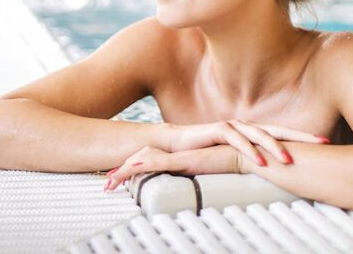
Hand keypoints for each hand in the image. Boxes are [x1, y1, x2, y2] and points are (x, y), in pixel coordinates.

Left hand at [103, 144, 242, 191]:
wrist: (244, 156)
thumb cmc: (232, 166)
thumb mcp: (211, 177)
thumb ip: (201, 182)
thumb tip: (196, 196)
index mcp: (181, 160)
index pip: (151, 162)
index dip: (134, 170)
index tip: (120, 181)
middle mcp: (176, 156)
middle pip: (141, 159)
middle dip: (122, 172)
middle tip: (107, 184)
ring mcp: (177, 157)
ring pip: (142, 161)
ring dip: (123, 172)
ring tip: (109, 183)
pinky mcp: (181, 160)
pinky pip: (154, 163)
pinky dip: (137, 168)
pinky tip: (125, 172)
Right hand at [166, 119, 328, 168]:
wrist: (177, 145)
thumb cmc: (208, 152)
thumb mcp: (234, 158)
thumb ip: (253, 161)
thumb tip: (277, 174)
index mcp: (254, 132)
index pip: (284, 133)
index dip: (304, 137)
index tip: (327, 141)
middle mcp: (247, 127)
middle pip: (279, 130)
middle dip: (301, 136)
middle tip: (322, 142)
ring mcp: (233, 126)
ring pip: (259, 134)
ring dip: (275, 147)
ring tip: (289, 160)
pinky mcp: (217, 130)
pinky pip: (236, 140)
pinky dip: (249, 150)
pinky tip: (259, 161)